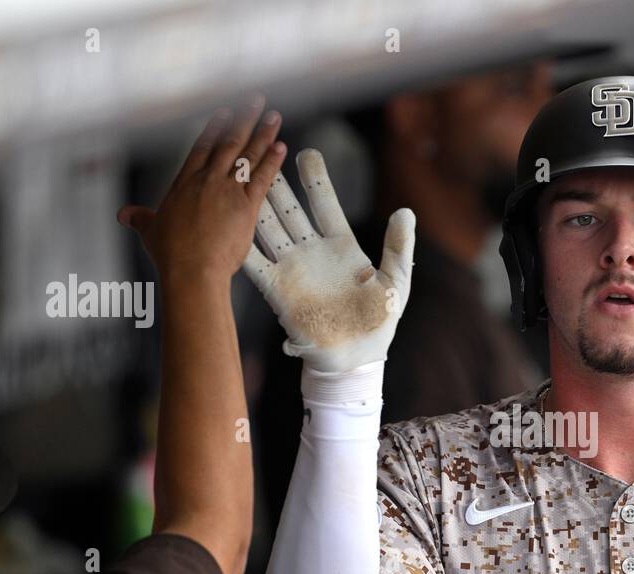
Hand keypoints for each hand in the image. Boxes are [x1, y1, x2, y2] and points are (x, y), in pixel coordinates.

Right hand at [118, 95, 285, 279]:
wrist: (191, 269)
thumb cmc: (170, 254)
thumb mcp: (150, 231)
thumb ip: (140, 218)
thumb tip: (124, 215)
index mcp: (184, 183)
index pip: (202, 147)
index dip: (215, 128)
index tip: (225, 113)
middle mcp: (207, 180)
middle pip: (228, 142)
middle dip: (243, 119)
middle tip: (255, 100)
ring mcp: (227, 190)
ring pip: (247, 154)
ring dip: (262, 133)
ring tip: (273, 115)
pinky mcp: (246, 206)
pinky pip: (262, 177)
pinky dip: (272, 161)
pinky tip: (281, 145)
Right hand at [241, 150, 415, 372]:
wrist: (356, 360)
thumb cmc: (378, 323)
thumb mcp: (395, 282)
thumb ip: (398, 247)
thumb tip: (406, 211)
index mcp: (342, 246)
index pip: (325, 204)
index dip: (315, 180)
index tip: (306, 152)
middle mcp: (312, 252)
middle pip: (289, 209)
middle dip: (276, 182)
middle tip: (262, 152)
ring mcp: (292, 268)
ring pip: (268, 227)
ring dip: (254, 202)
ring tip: (240, 176)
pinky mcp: (277, 290)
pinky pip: (254, 262)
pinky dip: (240, 242)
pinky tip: (228, 221)